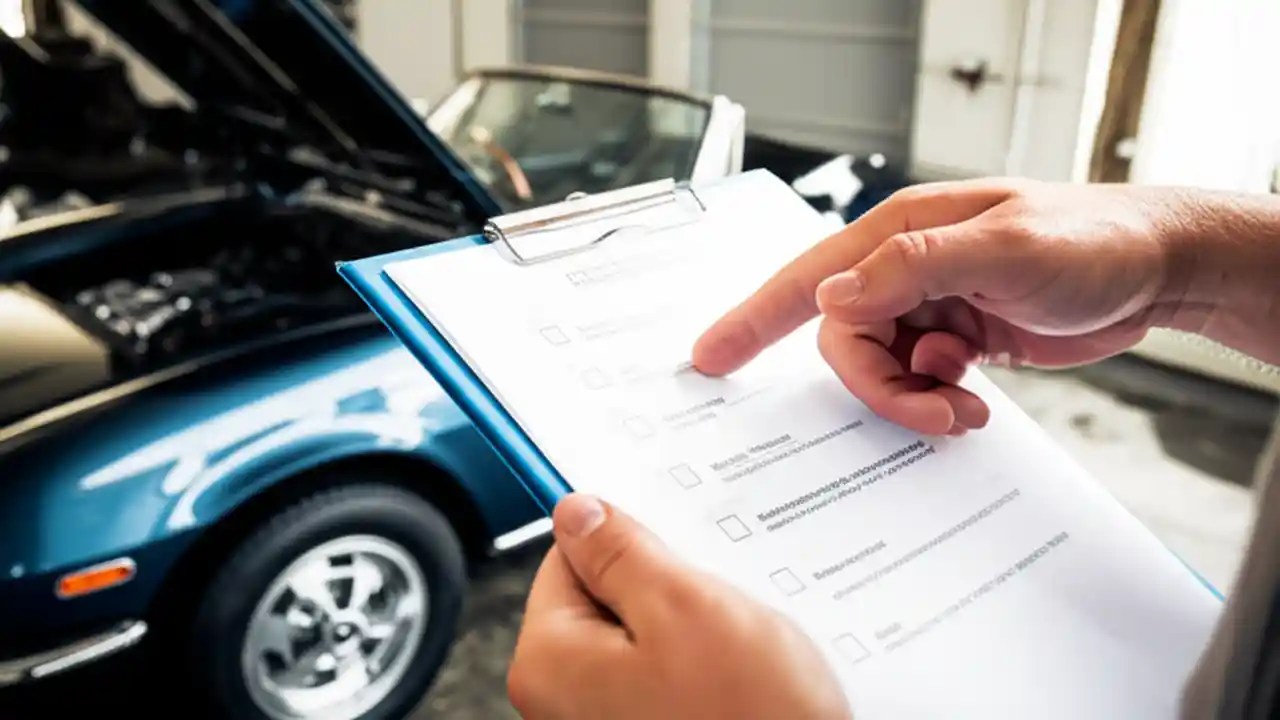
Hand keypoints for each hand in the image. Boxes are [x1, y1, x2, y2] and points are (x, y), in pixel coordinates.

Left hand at [507, 494, 850, 719]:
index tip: (676, 553)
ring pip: (644, 638)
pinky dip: (704, 667)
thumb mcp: (684, 607)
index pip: (567, 559)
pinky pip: (666, 678)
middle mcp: (562, 703)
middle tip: (718, 608)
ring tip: (737, 652)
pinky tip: (741, 679)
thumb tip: (579, 512)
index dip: (628, 545)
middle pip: (605, 600)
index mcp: (550, 662)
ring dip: (693, 630)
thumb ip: (620, 552)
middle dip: (667, 591)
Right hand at [692, 178, 1279, 435]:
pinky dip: (937, 405)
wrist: (1156, 270)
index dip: (754, 318)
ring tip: (966, 411)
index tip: (710, 356)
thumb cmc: (1090, 240)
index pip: (810, 280)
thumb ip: (913, 270)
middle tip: (936, 411)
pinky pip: (915, 384)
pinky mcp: (955, 339)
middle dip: (881, 388)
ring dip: (915, 402)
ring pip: (879, 371)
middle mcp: (904, 270)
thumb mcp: (1006, 249)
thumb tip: (832, 299)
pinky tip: (976, 404)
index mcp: (900, 236)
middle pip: (847, 344)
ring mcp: (929, 306)